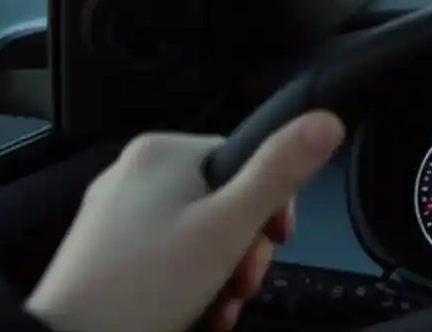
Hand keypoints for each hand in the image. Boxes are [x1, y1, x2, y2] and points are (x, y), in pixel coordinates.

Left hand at [25, 111, 344, 331]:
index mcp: (163, 153)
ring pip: (199, 233)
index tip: (273, 240)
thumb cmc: (142, 289)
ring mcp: (117, 214)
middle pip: (225, 201)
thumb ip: (279, 172)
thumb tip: (323, 122)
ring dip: (221, 273)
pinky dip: (189, 282)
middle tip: (240, 283)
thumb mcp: (229, 228)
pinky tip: (194, 310)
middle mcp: (135, 174)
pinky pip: (168, 254)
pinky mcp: (107, 251)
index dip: (271, 207)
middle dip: (243, 250)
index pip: (248, 159)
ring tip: (216, 306)